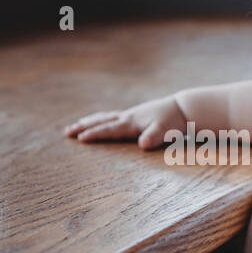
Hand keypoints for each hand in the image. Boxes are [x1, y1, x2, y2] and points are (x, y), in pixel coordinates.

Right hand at [64, 94, 187, 149]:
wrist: (184, 108)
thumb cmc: (175, 122)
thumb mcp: (165, 131)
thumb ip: (153, 137)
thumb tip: (143, 144)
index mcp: (132, 123)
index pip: (109, 129)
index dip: (94, 134)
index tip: (79, 138)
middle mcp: (128, 117)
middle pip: (101, 121)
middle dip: (84, 126)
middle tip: (67, 131)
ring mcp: (131, 114)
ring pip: (106, 117)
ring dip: (91, 121)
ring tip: (77, 124)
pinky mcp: (136, 115)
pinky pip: (114, 117)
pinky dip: (103, 119)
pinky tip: (103, 121)